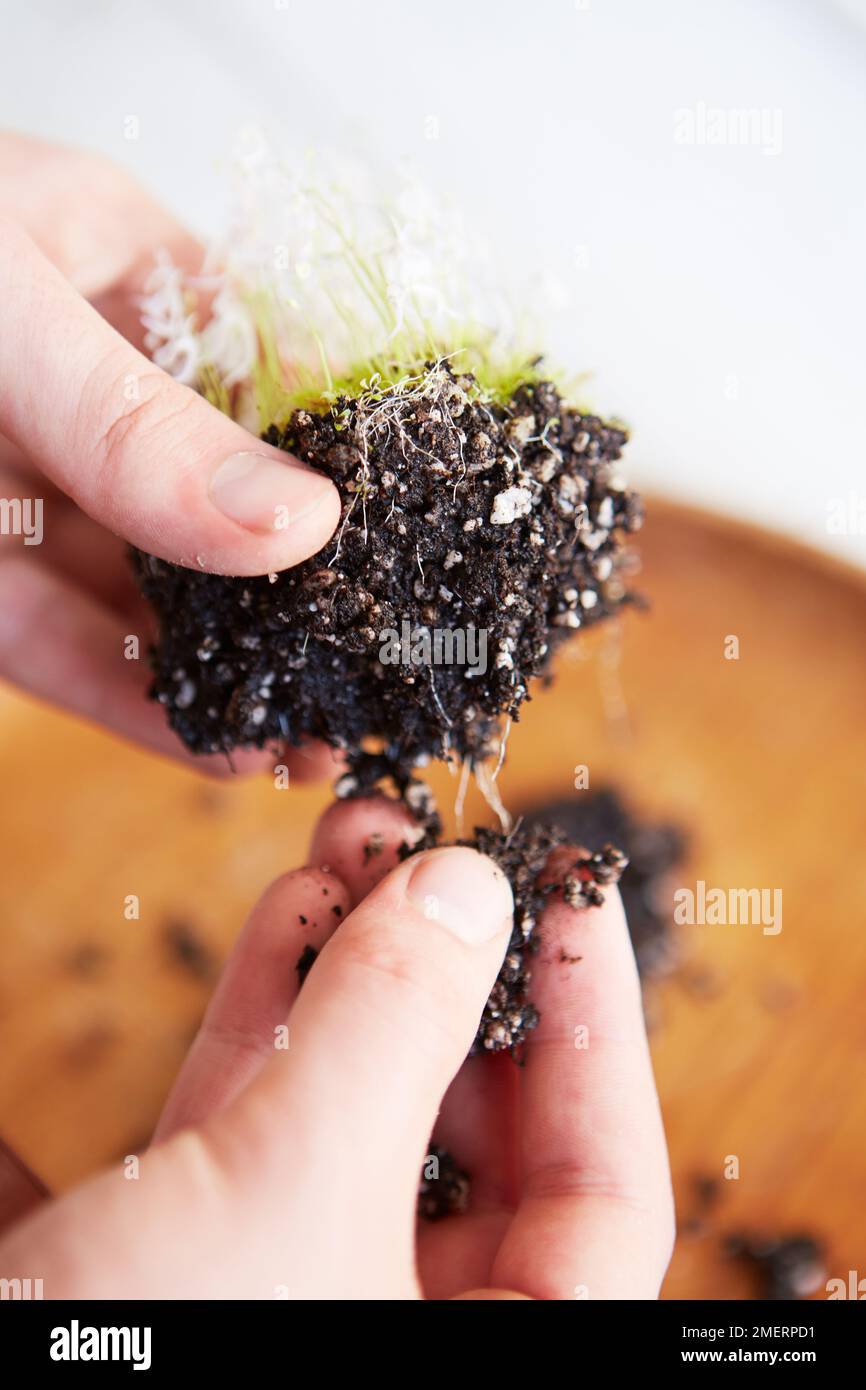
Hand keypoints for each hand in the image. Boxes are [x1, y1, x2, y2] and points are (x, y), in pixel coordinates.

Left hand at [0, 132, 339, 773]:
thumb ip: (136, 421)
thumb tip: (298, 524)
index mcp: (132, 273)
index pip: (287, 381)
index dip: (360, 475)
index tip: (423, 561)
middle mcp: (100, 393)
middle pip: (231, 512)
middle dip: (306, 605)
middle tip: (379, 685)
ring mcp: (39, 495)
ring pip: (160, 599)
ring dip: (236, 676)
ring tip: (315, 743)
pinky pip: (75, 651)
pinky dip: (141, 705)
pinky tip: (217, 749)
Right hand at [0, 796, 673, 1299]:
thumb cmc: (132, 1375)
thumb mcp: (292, 1185)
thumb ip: (393, 1029)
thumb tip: (467, 893)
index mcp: (494, 1361)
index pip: (605, 1190)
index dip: (600, 1023)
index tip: (570, 893)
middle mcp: (404, 1337)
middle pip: (475, 1139)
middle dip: (447, 973)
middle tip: (431, 857)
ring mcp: (297, 1307)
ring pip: (358, 1119)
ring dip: (351, 976)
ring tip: (352, 854)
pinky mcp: (199, 1280)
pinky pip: (259, 1136)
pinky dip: (266, 1022)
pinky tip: (282, 919)